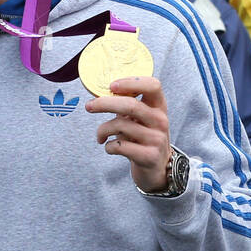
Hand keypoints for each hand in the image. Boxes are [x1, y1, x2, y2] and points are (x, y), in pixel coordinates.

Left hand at [85, 76, 171, 191]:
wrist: (157, 168)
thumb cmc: (142, 138)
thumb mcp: (140, 119)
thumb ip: (126, 106)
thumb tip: (101, 94)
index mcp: (159, 107)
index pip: (153, 85)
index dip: (131, 82)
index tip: (111, 86)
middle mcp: (161, 121)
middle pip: (131, 105)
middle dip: (105, 104)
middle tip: (89, 106)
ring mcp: (156, 139)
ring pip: (121, 126)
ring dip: (102, 130)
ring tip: (100, 136)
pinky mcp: (149, 156)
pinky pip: (120, 146)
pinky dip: (108, 146)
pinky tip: (110, 147)